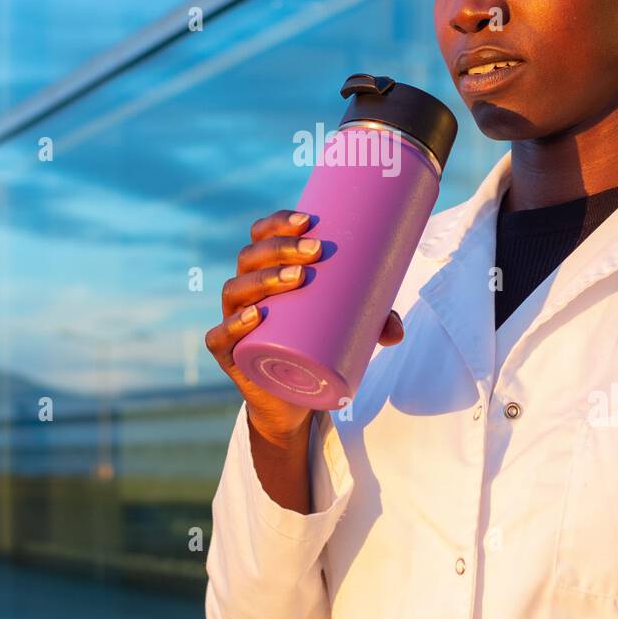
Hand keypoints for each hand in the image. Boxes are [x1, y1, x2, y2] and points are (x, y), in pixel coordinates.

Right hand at [204, 208, 403, 447]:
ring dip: (263, 278)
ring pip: (236, 290)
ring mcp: (233, 321)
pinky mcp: (230, 354)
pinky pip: (219, 336)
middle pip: (251, 257)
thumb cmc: (315, 346)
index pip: (261, 236)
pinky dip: (234, 324)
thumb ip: (374, 324)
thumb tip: (397, 331)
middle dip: (281, 248)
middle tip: (315, 252)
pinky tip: (255, 315)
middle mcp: (245, 291)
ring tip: (296, 278)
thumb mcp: (347, 328)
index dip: (278, 223)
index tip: (309, 220)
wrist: (289, 398)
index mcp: (265, 272)